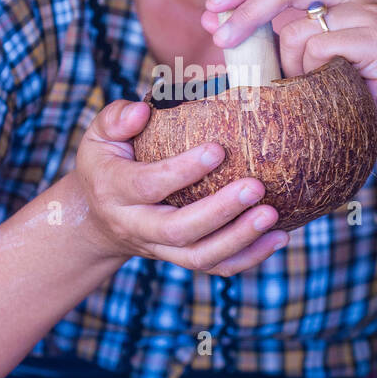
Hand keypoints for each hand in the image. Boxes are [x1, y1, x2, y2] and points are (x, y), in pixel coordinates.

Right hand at [73, 99, 289, 274]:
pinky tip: (279, 237)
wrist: (97, 220)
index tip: (218, 149)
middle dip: (219, 211)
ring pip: (199, 257)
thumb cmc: (107, 164)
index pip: (148, 185)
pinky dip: (249, 257)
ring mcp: (159, 248)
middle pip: (178, 230)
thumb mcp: (98, 136)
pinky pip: (215, 267)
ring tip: (272, 214)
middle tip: (256, 187)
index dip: (181, 171)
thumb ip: (116, 119)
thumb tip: (142, 110)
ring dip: (239, 239)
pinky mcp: (180, 259)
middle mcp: (136, 225)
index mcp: (115, 190)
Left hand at [201, 0, 376, 174]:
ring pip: (297, 29)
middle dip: (245, 10)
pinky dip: (310, 75)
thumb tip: (211, 17)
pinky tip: (331, 91)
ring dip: (287, 68)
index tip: (211, 9)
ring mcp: (373, 12)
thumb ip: (266, 36)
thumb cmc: (347, 99)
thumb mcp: (298, 60)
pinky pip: (318, 49)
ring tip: (310, 90)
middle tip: (219, 38)